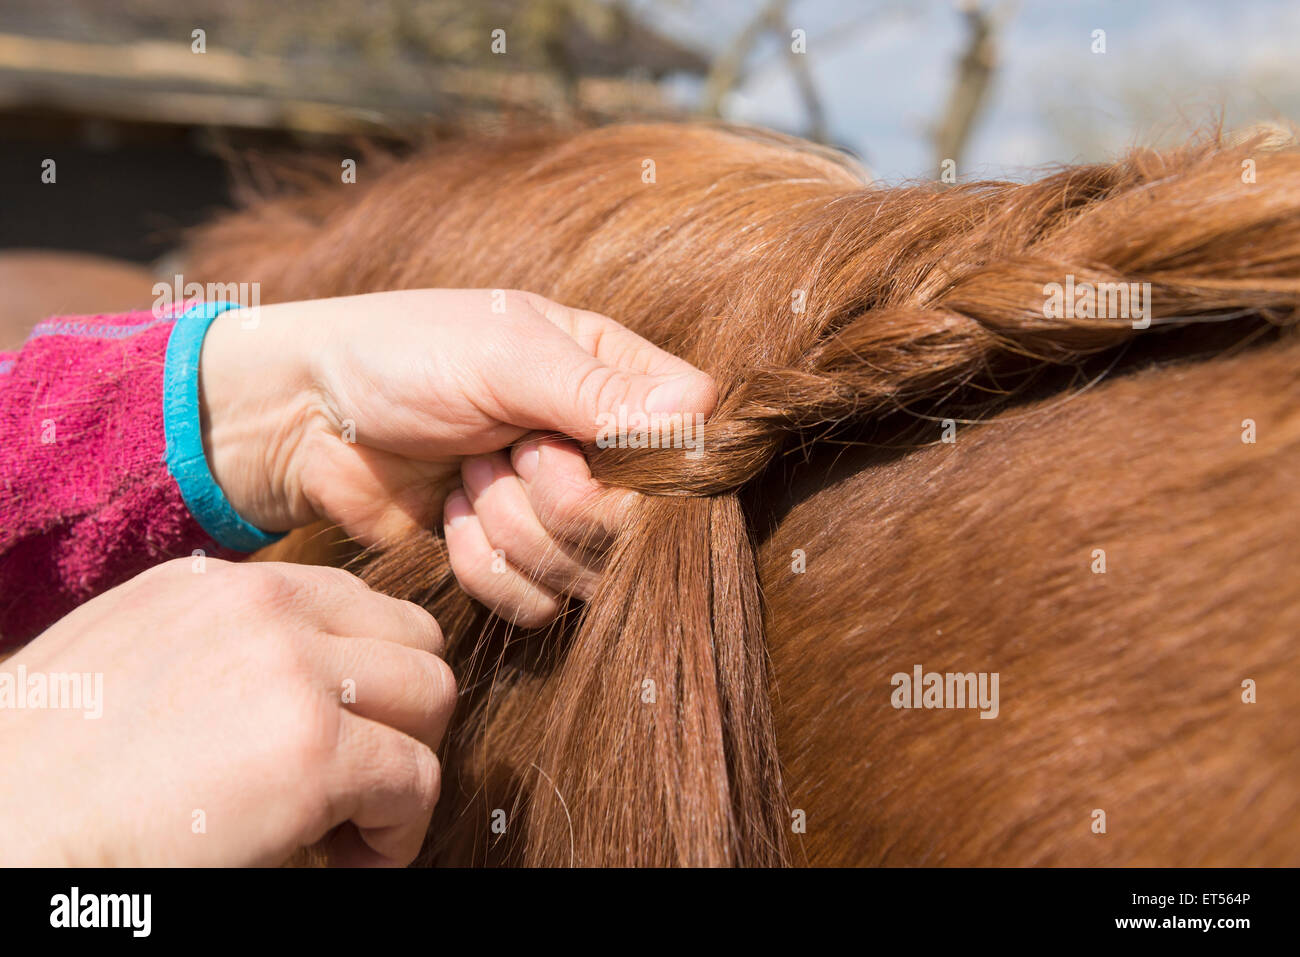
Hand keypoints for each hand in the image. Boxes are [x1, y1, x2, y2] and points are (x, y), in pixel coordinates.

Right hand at [0, 558, 451, 865]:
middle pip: (415, 640)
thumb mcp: (135, 659)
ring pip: (433, 697)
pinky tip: (342, 858)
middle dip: (403, 714)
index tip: (340, 735)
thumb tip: (305, 682)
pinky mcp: (313, 751)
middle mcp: (266, 607)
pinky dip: (397, 831)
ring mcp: (294, 670)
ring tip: (348, 822)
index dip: (368, 677)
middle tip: (357, 779)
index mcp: (219, 584)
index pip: (357, 602)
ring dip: (407, 766)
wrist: (1, 829)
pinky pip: (417, 780)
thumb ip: (224, 646)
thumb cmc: (50, 770)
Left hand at [199, 289, 716, 625]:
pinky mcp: (514, 563)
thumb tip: (699, 410)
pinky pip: (533, 603)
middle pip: (635, 525)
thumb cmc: (401, 357)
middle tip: (500, 449)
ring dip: (506, 525)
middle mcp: (600, 451)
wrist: (306, 418)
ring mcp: (559, 512)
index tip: (564, 443)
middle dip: (551, 496)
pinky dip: (479, 561)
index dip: (636, 469)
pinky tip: (448, 513)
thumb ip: (598, 391)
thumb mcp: (501, 355)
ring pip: (582, 570)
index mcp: (613, 377)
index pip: (686, 444)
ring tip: (465, 473)